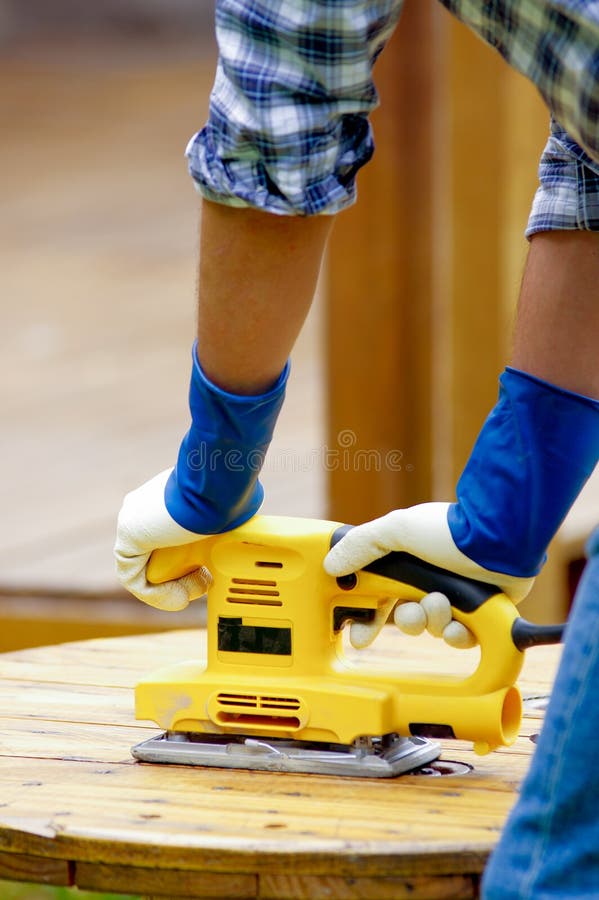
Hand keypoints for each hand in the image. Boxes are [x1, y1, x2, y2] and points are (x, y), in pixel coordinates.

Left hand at [115, 343, 288, 610]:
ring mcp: (132, 523)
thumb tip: (257, 496)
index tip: (211, 570)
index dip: (188, 562)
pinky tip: (181, 596)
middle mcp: (141, 510)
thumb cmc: (229, 489)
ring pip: (144, 570)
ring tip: (198, 587)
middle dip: (183, 575)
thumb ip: (232, 503)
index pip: (164, 540)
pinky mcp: (128, 538)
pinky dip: (158, 593)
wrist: (217, 486)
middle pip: (154, 557)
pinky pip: (135, 579)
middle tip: (208, 580)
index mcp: (160, 501)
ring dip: (173, 586)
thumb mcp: (232, 500)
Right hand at [325, 502, 534, 649]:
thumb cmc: (450, 531)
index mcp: (408, 564)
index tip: (360, 636)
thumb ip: (362, 545)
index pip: (380, 597)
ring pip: (432, 628)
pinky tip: (461, 624)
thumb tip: (330, 564)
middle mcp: (430, 581)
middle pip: (406, 618)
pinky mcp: (480, 614)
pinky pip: (460, 638)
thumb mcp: (397, 530)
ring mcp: (456, 598)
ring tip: (443, 603)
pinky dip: (458, 634)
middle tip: (413, 611)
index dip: (368, 618)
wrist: (500, 541)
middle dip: (408, 620)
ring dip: (434, 621)